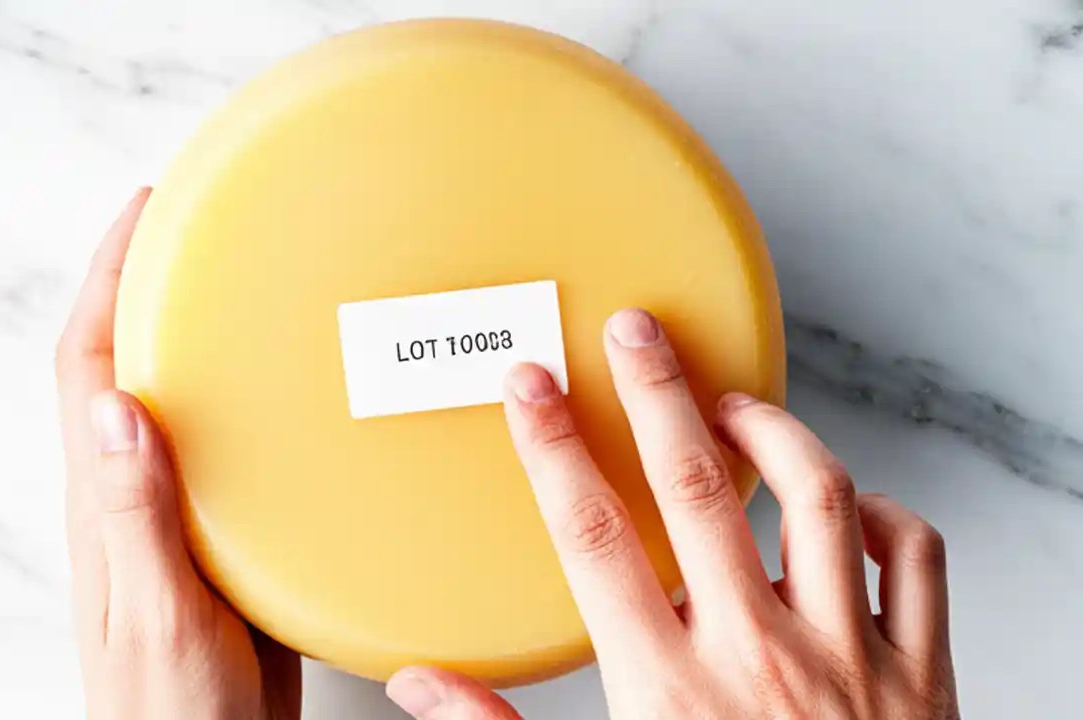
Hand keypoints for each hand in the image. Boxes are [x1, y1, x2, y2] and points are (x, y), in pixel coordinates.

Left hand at [56, 189, 300, 718]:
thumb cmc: (171, 707)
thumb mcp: (156, 610)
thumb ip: (137, 513)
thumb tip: (117, 404)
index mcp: (104, 503)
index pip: (86, 367)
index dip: (105, 282)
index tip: (143, 215)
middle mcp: (128, 497)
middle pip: (119, 365)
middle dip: (143, 285)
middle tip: (192, 227)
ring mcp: (169, 516)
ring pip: (169, 401)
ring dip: (187, 335)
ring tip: (237, 284)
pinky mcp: (212, 539)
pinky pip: (217, 449)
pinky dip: (237, 401)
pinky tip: (280, 395)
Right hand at [387, 309, 957, 718]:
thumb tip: (419, 686)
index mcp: (668, 690)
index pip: (592, 538)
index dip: (552, 448)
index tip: (528, 384)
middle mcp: (758, 658)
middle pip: (700, 489)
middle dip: (658, 393)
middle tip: (634, 328)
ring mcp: (849, 660)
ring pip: (818, 500)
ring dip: (772, 435)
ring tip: (732, 405)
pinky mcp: (922, 675)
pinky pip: (916, 561)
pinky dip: (881, 515)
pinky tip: (843, 505)